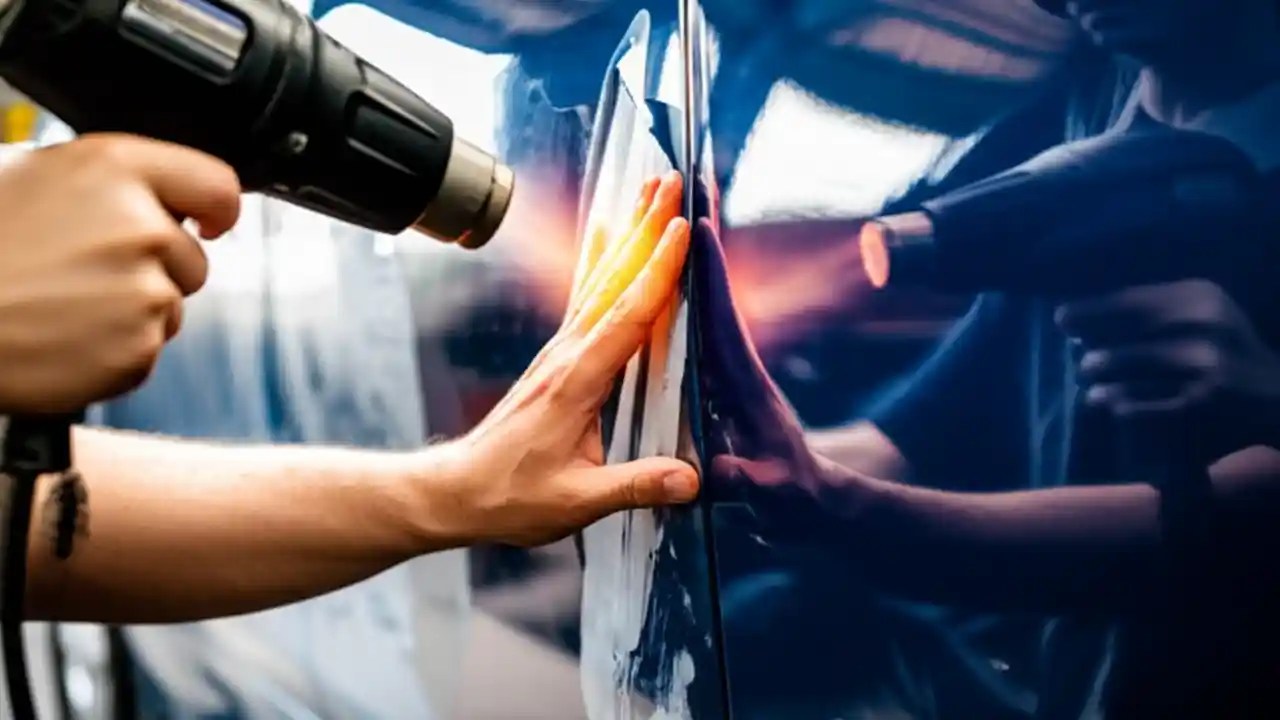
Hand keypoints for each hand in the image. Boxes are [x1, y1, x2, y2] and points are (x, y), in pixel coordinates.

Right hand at [0, 133, 240, 413]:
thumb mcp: (31, 175)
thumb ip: (109, 183)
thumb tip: (165, 197)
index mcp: (114, 168)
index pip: (216, 183)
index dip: (217, 208)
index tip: (212, 221)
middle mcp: (140, 226)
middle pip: (193, 258)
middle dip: (153, 268)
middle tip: (79, 272)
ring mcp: (143, 290)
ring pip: (169, 307)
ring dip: (130, 311)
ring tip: (61, 304)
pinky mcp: (137, 347)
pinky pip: (145, 349)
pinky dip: (113, 351)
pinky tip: (63, 335)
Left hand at [442, 171, 698, 547]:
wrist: (457, 490)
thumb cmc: (511, 495)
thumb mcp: (576, 500)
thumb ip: (634, 485)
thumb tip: (689, 478)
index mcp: (577, 382)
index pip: (625, 317)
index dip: (656, 273)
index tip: (680, 230)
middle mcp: (567, 356)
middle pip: (613, 280)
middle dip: (643, 228)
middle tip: (668, 182)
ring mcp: (560, 353)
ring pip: (600, 281)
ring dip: (628, 235)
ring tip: (648, 194)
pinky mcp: (557, 359)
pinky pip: (586, 299)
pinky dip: (602, 263)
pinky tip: (607, 240)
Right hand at [686, 216, 868, 541]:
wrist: (814, 507)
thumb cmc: (792, 500)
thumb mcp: (766, 497)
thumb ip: (741, 482)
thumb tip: (715, 472)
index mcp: (743, 384)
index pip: (722, 319)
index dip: (711, 274)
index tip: (700, 225)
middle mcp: (734, 366)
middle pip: (710, 292)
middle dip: (698, 239)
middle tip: (686, 184)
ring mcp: (725, 371)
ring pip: (699, 304)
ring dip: (683, 258)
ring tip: (665, 209)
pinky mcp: (716, 382)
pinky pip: (690, 329)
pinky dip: (674, 295)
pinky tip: (653, 278)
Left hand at [1057, 279, 1279, 462]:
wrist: (1278, 395)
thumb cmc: (1227, 349)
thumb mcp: (1202, 314)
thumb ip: (1152, 310)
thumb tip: (1082, 321)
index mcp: (1199, 296)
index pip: (1127, 300)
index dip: (1088, 312)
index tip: (1062, 321)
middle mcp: (1201, 325)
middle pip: (1119, 335)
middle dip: (1093, 351)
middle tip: (1085, 363)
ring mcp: (1201, 367)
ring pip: (1120, 370)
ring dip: (1098, 381)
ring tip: (1092, 387)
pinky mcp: (1197, 406)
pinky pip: (1135, 404)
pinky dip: (1117, 404)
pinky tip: (1108, 405)